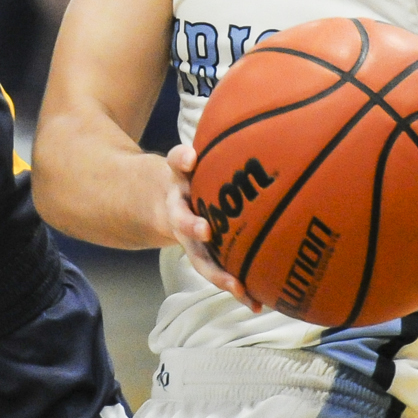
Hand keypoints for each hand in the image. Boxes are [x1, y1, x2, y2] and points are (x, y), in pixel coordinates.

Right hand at [165, 144, 255, 308]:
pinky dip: (237, 287)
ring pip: (199, 257)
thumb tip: (252, 115)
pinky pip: (218, 273)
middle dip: (191, 225)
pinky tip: (258, 302)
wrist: (159, 203)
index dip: (182, 160)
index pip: (177, 164)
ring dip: (218, 272)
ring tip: (239, 289)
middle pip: (182, 219)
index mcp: (178, 180)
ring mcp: (189, 237)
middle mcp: (180, 210)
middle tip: (205, 229)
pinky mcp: (202, 255)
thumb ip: (206, 149)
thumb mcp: (191, 159)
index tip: (190, 158)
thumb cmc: (190, 178)